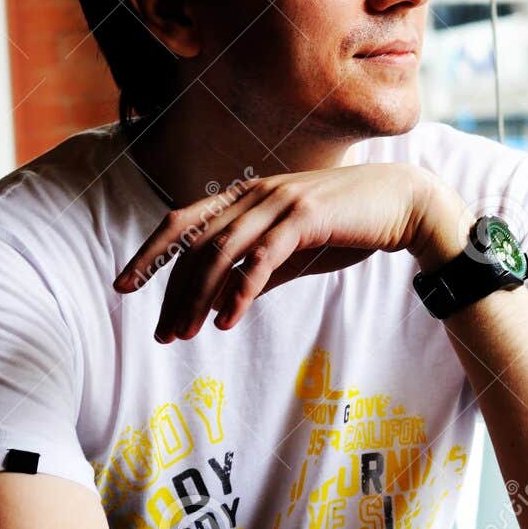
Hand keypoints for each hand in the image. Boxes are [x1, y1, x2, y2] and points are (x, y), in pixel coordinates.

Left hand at [113, 164, 467, 341]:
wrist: (402, 205)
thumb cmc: (347, 227)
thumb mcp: (293, 252)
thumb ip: (259, 269)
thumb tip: (227, 300)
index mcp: (244, 198)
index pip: (181, 224)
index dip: (150, 254)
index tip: (125, 287)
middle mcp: (253, 194)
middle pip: (193, 244)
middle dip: (172, 292)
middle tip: (162, 333)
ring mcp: (277, 203)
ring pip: (220, 253)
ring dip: (198, 297)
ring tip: (187, 333)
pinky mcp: (303, 218)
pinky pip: (260, 258)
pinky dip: (239, 290)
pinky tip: (226, 320)